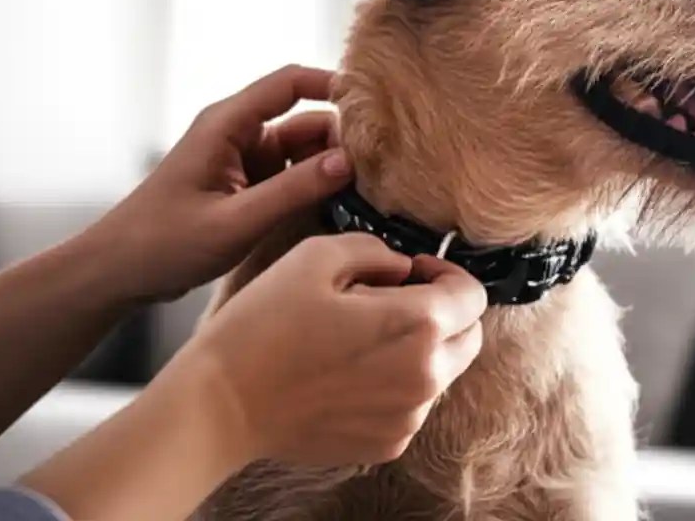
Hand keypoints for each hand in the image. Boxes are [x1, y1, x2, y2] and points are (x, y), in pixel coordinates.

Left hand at [84, 64, 351, 304]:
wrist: (117, 272)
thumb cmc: (163, 243)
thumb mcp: (235, 221)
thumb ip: (293, 191)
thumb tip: (347, 162)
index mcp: (227, 124)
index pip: (290, 82)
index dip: (333, 85)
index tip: (375, 103)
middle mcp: (237, 134)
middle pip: (304, 120)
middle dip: (341, 139)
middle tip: (381, 168)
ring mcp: (242, 161)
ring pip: (301, 151)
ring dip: (330, 167)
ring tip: (368, 191)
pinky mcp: (245, 186)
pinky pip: (290, 176)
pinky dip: (314, 187)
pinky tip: (339, 207)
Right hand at [171, 234, 487, 469]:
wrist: (221, 403)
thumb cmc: (264, 326)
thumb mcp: (316, 256)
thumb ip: (376, 251)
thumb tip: (401, 268)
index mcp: (418, 326)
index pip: (473, 295)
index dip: (446, 273)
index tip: (413, 270)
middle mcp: (426, 378)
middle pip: (468, 337)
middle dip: (443, 313)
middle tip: (392, 300)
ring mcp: (408, 417)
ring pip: (440, 372)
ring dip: (417, 350)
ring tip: (358, 339)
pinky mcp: (387, 444)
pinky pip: (411, 404)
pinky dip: (393, 385)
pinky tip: (346, 373)